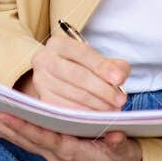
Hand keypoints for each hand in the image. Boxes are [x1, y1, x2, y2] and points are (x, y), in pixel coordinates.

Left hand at [0, 106, 143, 160]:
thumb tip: (115, 136)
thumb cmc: (122, 158)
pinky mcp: (51, 150)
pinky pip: (25, 139)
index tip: (4, 114)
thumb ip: (118, 143)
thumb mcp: (124, 150)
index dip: (23, 126)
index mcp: (71, 151)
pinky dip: (8, 129)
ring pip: (20, 139)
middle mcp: (56, 154)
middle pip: (22, 137)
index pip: (42, 137)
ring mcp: (51, 153)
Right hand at [15, 31, 129, 110]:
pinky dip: (85, 114)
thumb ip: (113, 65)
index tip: (120, 79)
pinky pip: (66, 109)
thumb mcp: (98, 61)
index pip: (83, 53)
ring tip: (114, 109)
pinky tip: (99, 116)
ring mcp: (40, 81)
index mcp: (59, 44)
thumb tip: (120, 76)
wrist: (58, 79)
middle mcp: (44, 60)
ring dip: (97, 104)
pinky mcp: (42, 100)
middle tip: (121, 100)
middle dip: (102, 89)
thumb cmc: (82, 68)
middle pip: (77, 75)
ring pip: (73, 94)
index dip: (102, 66)